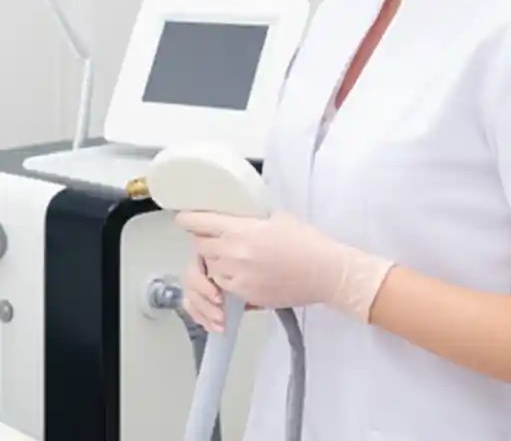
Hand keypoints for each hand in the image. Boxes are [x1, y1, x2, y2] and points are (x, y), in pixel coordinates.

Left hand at [175, 210, 394, 321]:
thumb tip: (235, 214)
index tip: (183, 218)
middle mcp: (234, 254)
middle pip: (201, 245)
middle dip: (206, 240)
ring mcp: (238, 277)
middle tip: (216, 236)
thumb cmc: (308, 243)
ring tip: (233, 255)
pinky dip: (227, 278)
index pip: (200, 223)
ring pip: (211, 267)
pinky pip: (224, 285)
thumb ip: (250, 217)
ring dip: (215, 261)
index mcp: (240, 230)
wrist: (327, 273)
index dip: (188, 219)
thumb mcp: (277, 217)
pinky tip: (242, 271)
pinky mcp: (246, 295)